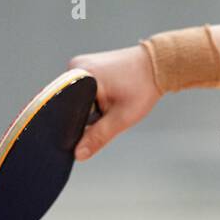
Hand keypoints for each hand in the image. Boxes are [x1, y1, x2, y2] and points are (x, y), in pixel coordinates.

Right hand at [66, 44, 160, 159]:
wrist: (157, 66)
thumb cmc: (142, 88)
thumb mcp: (121, 118)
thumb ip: (98, 136)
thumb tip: (78, 154)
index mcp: (79, 75)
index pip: (62, 107)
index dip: (69, 125)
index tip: (78, 138)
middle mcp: (74, 66)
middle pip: (68, 102)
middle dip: (83, 117)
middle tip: (103, 121)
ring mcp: (80, 64)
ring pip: (76, 97)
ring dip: (89, 109)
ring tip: (109, 108)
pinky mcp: (87, 66)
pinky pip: (82, 89)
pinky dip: (92, 101)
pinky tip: (107, 102)